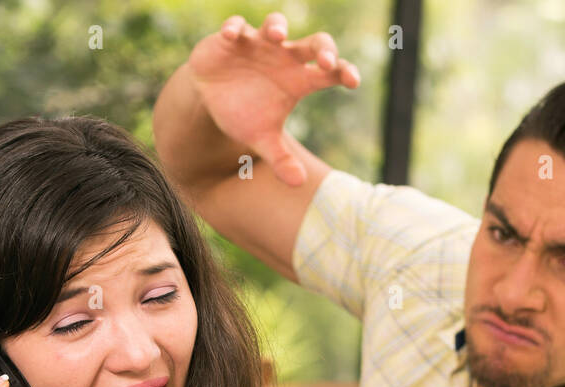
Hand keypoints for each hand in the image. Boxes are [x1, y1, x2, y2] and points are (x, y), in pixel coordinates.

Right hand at [188, 11, 359, 186]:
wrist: (211, 97)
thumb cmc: (245, 112)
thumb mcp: (261, 138)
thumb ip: (281, 158)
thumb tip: (298, 183)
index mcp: (298, 79)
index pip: (329, 72)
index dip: (343, 72)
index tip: (353, 82)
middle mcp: (283, 57)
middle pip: (312, 43)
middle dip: (322, 48)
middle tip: (326, 61)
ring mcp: (258, 44)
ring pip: (274, 25)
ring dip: (276, 26)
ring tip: (275, 36)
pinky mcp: (231, 39)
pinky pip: (235, 26)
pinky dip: (234, 29)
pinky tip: (230, 37)